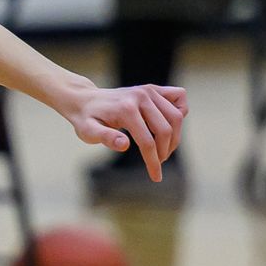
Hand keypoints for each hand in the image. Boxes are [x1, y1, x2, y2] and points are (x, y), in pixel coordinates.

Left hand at [61, 83, 187, 182]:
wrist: (85, 100)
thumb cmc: (86, 120)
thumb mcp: (88, 132)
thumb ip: (105, 138)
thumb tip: (124, 145)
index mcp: (126, 109)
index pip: (147, 141)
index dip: (153, 162)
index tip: (156, 177)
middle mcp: (141, 97)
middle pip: (165, 129)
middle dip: (164, 151)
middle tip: (157, 163)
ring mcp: (149, 90)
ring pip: (176, 116)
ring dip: (175, 137)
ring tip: (163, 150)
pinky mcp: (154, 88)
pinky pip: (179, 97)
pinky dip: (180, 112)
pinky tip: (170, 125)